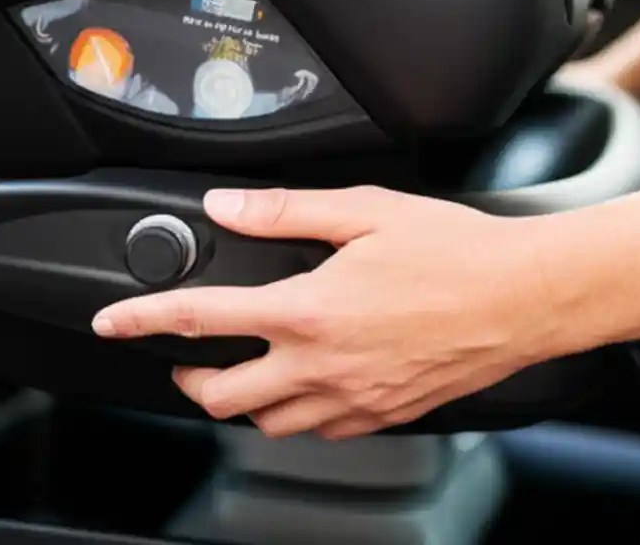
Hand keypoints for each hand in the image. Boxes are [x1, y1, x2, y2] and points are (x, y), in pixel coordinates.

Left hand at [90, 187, 579, 439]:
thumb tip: (227, 207)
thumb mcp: (366, 212)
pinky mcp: (386, 416)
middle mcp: (324, 366)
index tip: (114, 322)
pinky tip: (311, 387)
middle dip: (190, 380)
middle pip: (224, 397)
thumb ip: (285, 212)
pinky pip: (322, 432)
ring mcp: (355, 399)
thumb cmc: (458, 252)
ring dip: (244, 402)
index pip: (200, 320)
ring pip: (270, 425)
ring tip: (247, 375)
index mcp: (309, 311)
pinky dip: (299, 415)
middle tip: (188, 360)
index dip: (143, 319)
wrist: (524, 297)